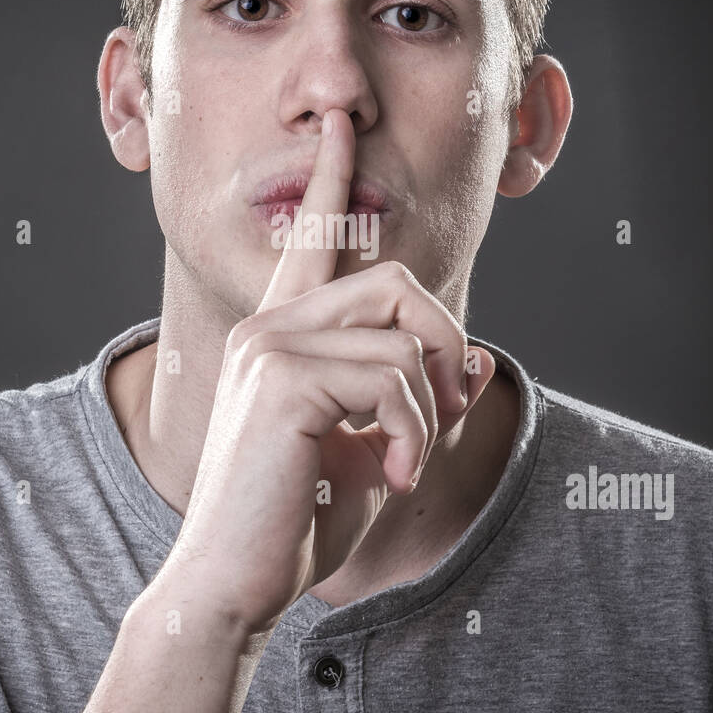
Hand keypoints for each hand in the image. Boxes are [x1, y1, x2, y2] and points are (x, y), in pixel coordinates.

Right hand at [165, 108, 494, 632]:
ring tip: (406, 463)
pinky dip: (414, 433)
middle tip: (444, 412)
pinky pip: (393, 379)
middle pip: (396, 283)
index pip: (313, 239)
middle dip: (445, 345)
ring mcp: (271, 346)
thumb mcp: (378, 452)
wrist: (233, 584)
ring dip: (429, 410)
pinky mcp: (283, 378)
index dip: (331, 181)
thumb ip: (420, 401)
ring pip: (403, 338)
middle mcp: (270, 325)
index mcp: (283, 335)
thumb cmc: (297, 523)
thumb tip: (479, 363)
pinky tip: (393, 477)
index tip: (338, 129)